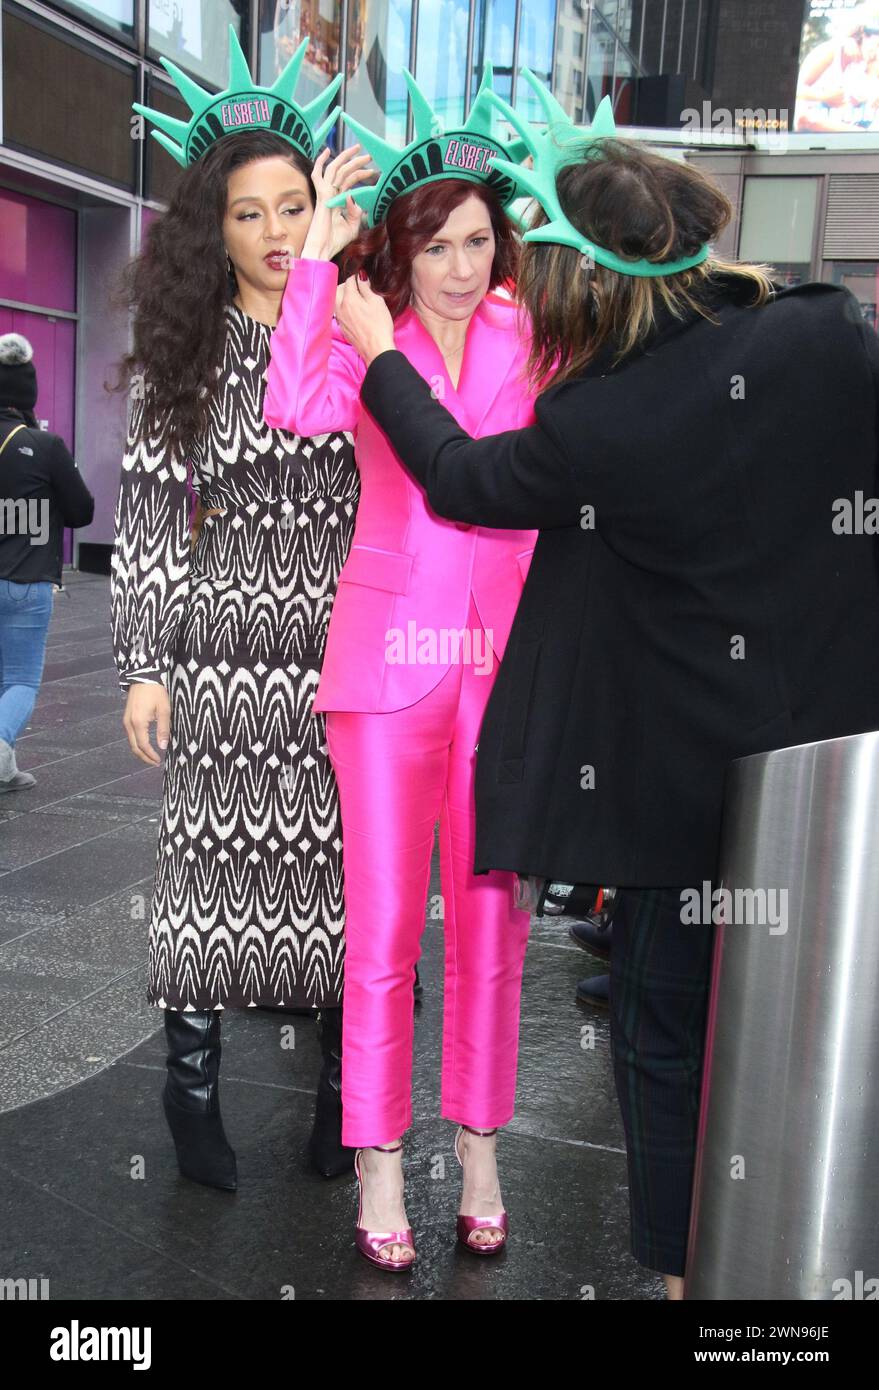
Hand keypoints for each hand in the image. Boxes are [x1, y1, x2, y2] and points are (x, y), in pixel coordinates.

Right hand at [123, 681, 170, 765]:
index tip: (158, 761)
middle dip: (144, 757)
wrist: (143, 677)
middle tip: (154, 763)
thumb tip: (163, 746)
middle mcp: (129, 723)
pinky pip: (131, 735)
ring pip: (131, 741)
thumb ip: (163, 729)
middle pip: (134, 747)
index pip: (143, 745)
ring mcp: (126, 720)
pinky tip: (146, 744)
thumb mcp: (164, 710)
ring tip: (152, 756)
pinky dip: (137, 742)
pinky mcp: (127, 717)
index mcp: (138, 722)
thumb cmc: (155, 691)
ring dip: (140, 751)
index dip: (150, 755)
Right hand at [300, 145, 374, 261]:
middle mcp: (330, 194)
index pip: (348, 181)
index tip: (372, 171)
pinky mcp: (322, 197)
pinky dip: (320, 162)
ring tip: (359, 151)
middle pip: (343, 172)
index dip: (360, 174)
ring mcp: (325, 194)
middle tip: (368, 156)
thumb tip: (354, 197)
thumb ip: (356, 212)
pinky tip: (326, 151)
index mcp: (336, 200)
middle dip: (356, 162)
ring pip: (335, 170)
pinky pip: (319, 176)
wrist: (323, 250)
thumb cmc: (335, 241)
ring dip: (347, 158)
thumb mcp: (353, 226)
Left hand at [334, 272, 395, 364]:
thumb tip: (361, 277)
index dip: (357, 278)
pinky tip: (354, 312)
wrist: (376, 349)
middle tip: (358, 288)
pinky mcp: (343, 329)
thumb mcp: (377, 302)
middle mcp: (340, 308)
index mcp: (349, 299)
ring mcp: (340, 320)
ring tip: (355, 299)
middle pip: (338, 289)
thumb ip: (366, 287)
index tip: (364, 280)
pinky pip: (339, 313)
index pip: (349, 281)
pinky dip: (344, 308)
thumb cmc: (379, 326)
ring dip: (343, 297)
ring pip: (336, 301)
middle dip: (346, 286)